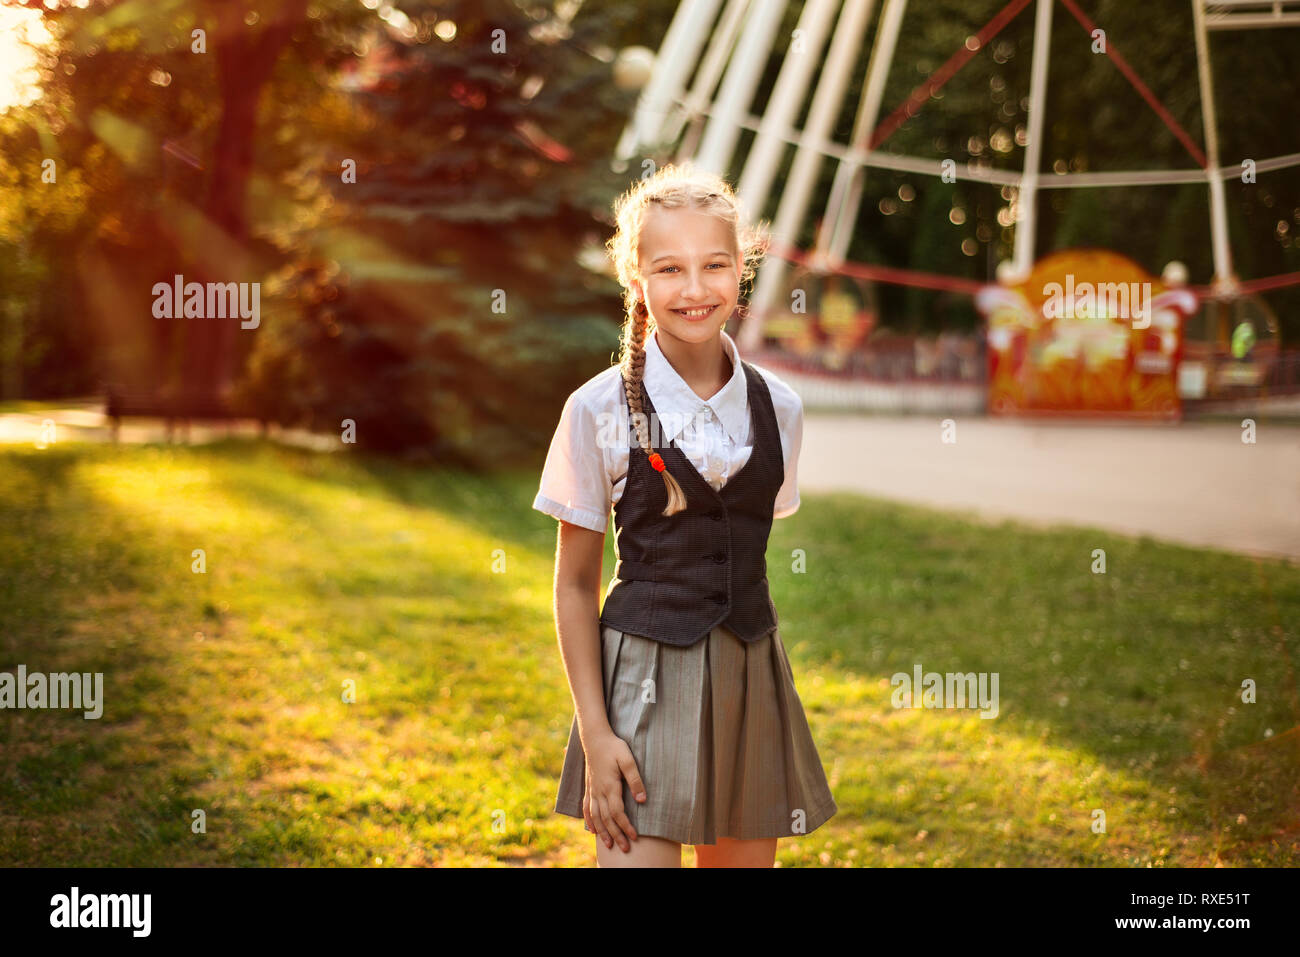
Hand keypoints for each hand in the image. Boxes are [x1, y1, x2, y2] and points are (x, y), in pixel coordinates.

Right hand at [581, 730, 646, 851]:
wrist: (595, 738)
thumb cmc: (614, 747)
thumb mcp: (628, 760)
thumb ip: (635, 780)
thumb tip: (642, 801)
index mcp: (610, 786)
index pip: (617, 812)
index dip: (626, 826)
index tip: (634, 837)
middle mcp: (599, 791)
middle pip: (607, 819)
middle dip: (616, 835)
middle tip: (625, 848)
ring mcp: (592, 790)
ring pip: (596, 816)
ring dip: (602, 832)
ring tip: (609, 845)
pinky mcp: (589, 787)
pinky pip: (587, 808)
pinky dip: (590, 821)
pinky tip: (593, 829)